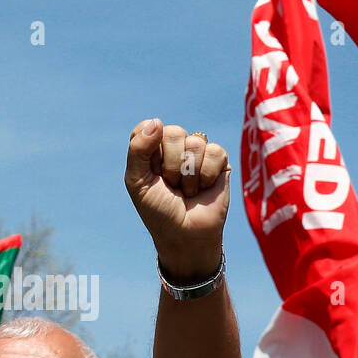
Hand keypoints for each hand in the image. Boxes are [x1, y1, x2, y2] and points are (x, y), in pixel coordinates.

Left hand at [125, 119, 230, 279]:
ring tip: (189, 191)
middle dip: (172, 166)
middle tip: (172, 186)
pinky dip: (207, 174)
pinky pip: (215, 151)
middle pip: (173, 132)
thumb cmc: (158, 211)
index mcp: (152, 147)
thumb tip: (157, 121)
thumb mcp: (136, 181)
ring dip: (190, 175)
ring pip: (195, 143)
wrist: (185, 236)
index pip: (150, 127)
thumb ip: (138, 148)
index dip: (151, 152)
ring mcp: (199, 153)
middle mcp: (176, 146)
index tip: (152, 174)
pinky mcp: (220, 162)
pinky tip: (205, 188)